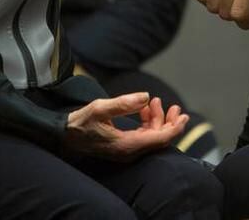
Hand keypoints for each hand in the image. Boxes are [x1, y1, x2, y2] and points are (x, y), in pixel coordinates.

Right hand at [64, 92, 188, 161]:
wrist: (64, 135)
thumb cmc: (80, 122)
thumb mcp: (100, 108)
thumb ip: (123, 103)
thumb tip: (146, 96)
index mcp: (126, 145)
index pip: (159, 140)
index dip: (174, 128)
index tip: (184, 116)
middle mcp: (129, 152)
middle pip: (158, 140)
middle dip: (169, 122)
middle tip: (174, 106)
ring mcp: (126, 151)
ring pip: (151, 137)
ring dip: (157, 120)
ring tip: (155, 101)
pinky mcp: (122, 146)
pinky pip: (142, 136)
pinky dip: (147, 122)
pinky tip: (143, 108)